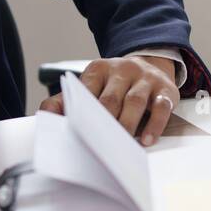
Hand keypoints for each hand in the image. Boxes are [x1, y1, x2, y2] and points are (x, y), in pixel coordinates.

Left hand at [38, 55, 179, 145]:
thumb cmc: (114, 83)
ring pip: (135, 102)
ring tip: (122, 146)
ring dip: (127, 125)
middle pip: (110, 99)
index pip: (86, 91)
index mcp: (98, 70)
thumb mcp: (91, 85)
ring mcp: (145, 78)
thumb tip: (45, 116)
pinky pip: (161, 107)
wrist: (149, 63)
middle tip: (97, 146)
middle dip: (103, 124)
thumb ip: (66, 100)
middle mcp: (122, 70)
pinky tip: (148, 139)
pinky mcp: (165, 89)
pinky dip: (155, 124)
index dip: (80, 113)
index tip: (74, 133)